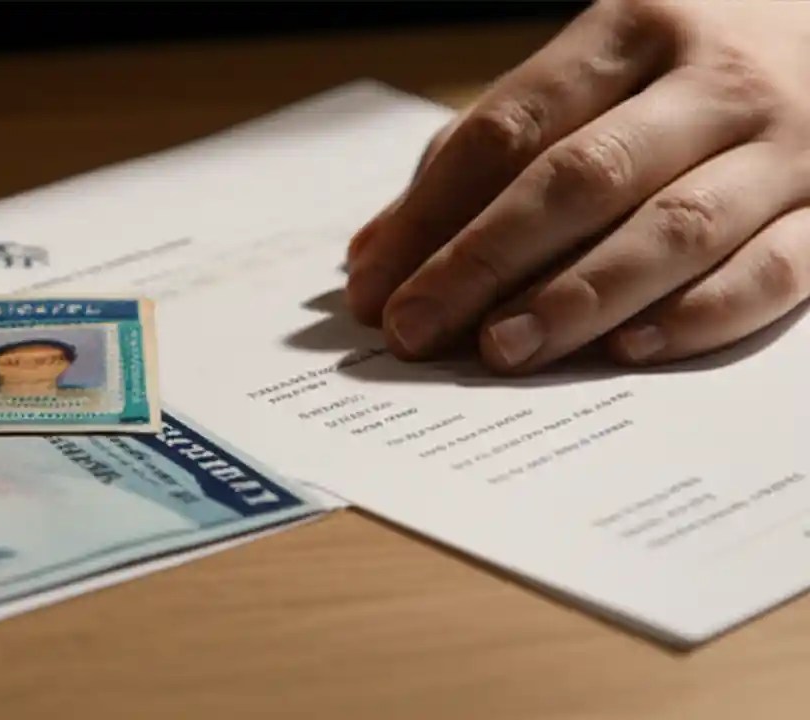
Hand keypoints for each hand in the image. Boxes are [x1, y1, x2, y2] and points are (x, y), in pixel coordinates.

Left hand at [346, 0, 809, 373]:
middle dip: (484, 261)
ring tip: (501, 350)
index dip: (430, 213)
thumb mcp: (592, 72)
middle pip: (581, 178)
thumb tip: (379, 253)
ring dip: (577, 298)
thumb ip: (484, 152)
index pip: (510, 127)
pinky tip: (627, 352)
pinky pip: (773, 272)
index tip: (373, 284)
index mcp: (632, 30)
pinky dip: (699, 316)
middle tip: (414, 329)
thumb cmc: (683, 68)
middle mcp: (712, 82)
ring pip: (674, 230)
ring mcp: (786, 148)